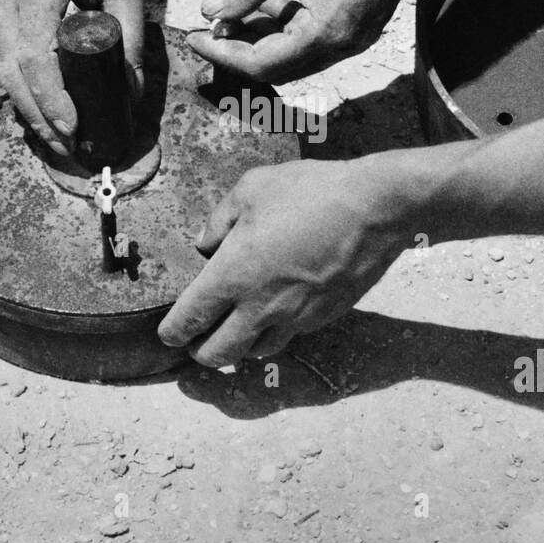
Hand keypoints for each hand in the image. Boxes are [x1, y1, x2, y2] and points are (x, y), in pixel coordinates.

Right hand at [0, 0, 143, 156]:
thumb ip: (129, 36)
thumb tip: (131, 94)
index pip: (35, 53)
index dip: (50, 98)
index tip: (73, 129)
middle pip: (11, 67)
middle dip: (38, 114)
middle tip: (67, 147)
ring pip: (0, 63)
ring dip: (26, 103)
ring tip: (57, 136)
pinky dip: (18, 80)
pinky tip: (40, 104)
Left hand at [158, 158, 415, 366]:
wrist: (375, 208)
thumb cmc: (310, 191)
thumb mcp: (252, 189)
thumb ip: (219, 221)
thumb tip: (205, 245)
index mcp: (233, 276)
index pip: (190, 320)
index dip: (173, 333)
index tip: (168, 334)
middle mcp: (260, 306)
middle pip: (219, 354)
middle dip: (201, 353)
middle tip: (196, 343)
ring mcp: (295, 317)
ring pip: (256, 352)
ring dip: (239, 348)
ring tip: (235, 333)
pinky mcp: (323, 317)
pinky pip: (290, 336)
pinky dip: (274, 333)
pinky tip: (276, 314)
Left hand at [187, 0, 439, 81]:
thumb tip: (211, 12)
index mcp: (327, 33)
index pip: (262, 64)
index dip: (223, 53)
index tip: (194, 37)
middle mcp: (345, 45)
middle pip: (279, 67)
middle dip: (240, 50)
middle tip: (209, 28)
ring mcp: (357, 37)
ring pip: (297, 55)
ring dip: (263, 39)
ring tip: (233, 12)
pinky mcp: (362, 24)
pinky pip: (316, 40)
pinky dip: (288, 29)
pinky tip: (268, 3)